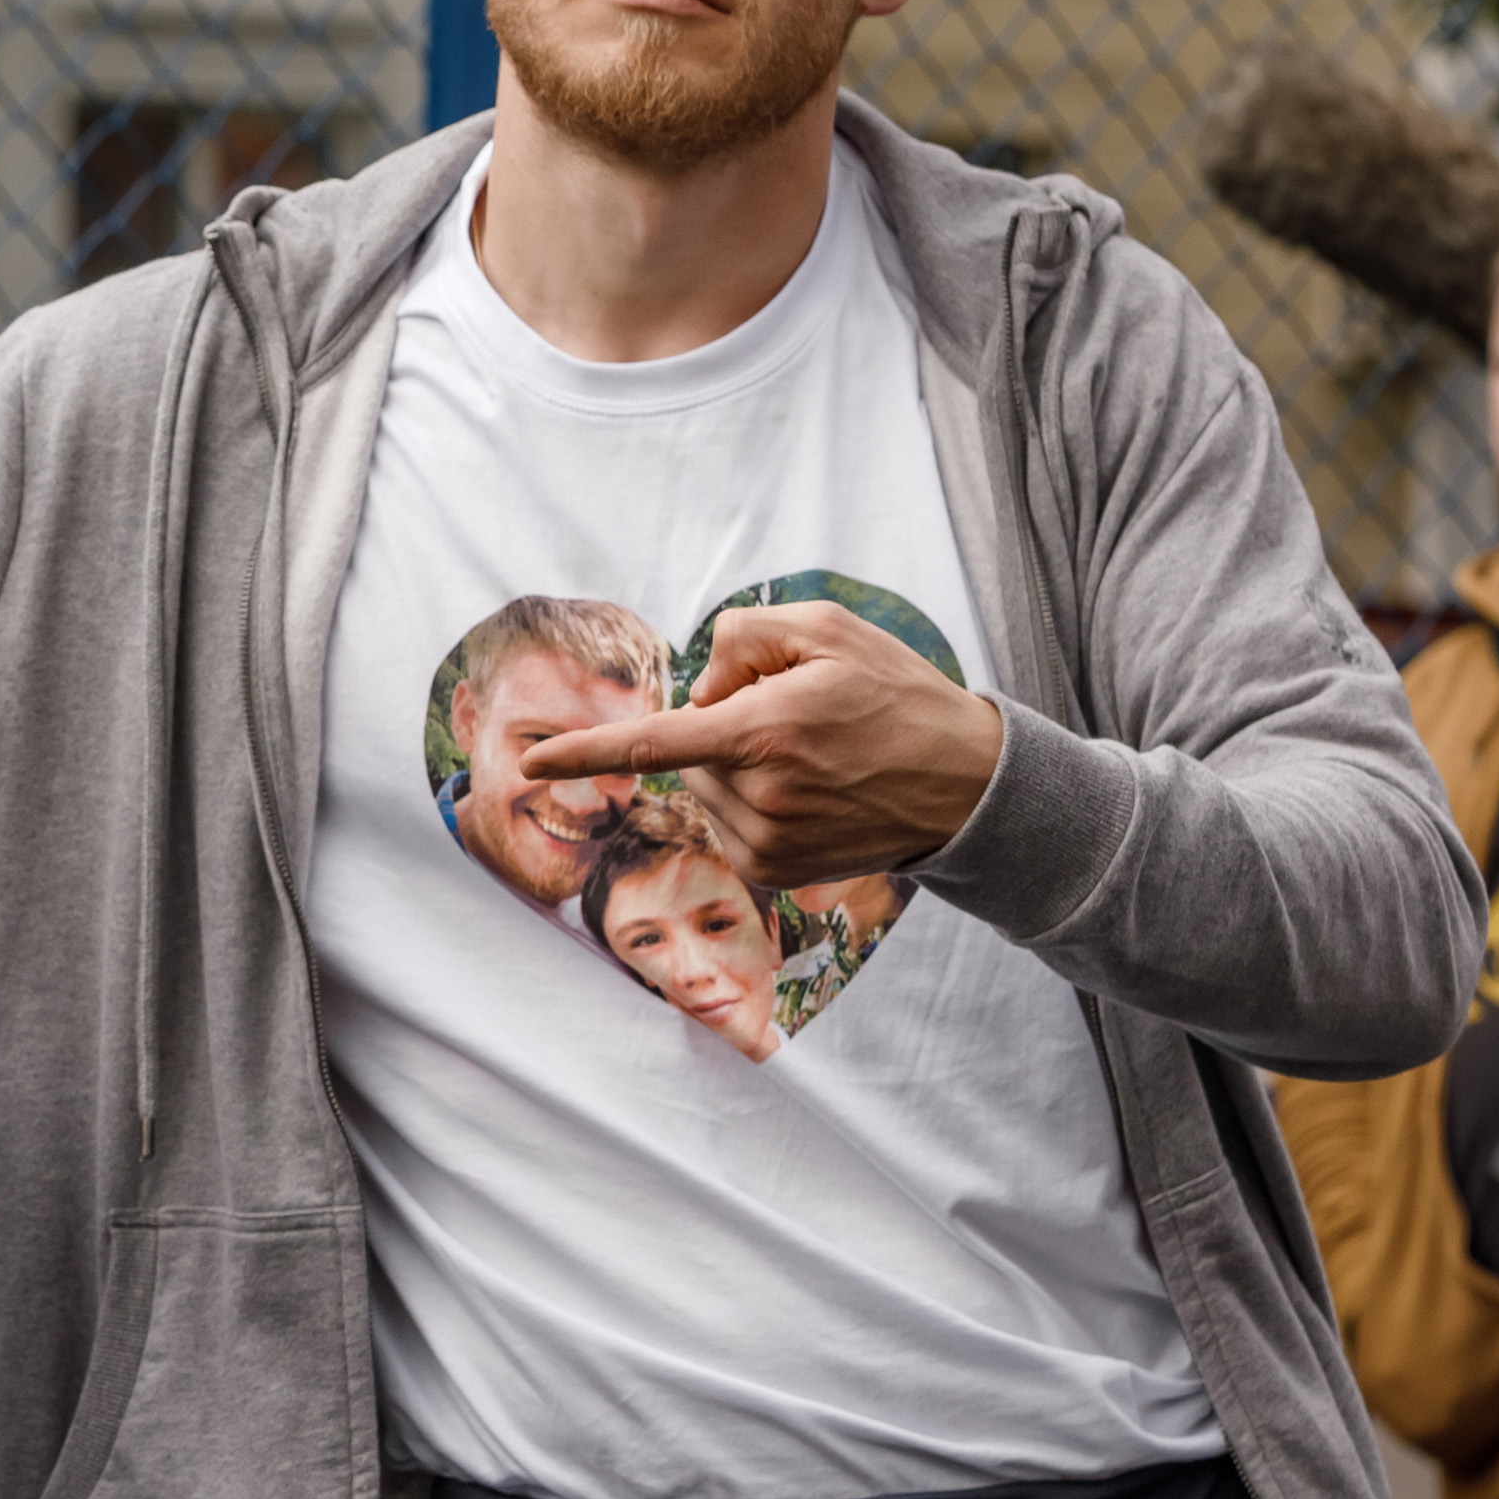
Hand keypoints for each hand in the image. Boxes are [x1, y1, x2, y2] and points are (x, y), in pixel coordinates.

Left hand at [516, 603, 1005, 884]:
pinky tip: (807, 791)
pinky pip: (726, 821)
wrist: (965, 784)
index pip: (657, 743)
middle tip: (794, 714)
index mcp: (769, 732)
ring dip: (736, 764)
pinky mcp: (775, 869)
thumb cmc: (894, 694)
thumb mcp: (828, 628)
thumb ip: (744, 633)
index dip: (587, 749)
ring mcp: (768, 840)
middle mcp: (763, 795)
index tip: (533, 760)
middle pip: (688, 751)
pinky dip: (748, 799)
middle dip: (721, 725)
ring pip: (705, 788)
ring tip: (811, 754)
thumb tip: (695, 686)